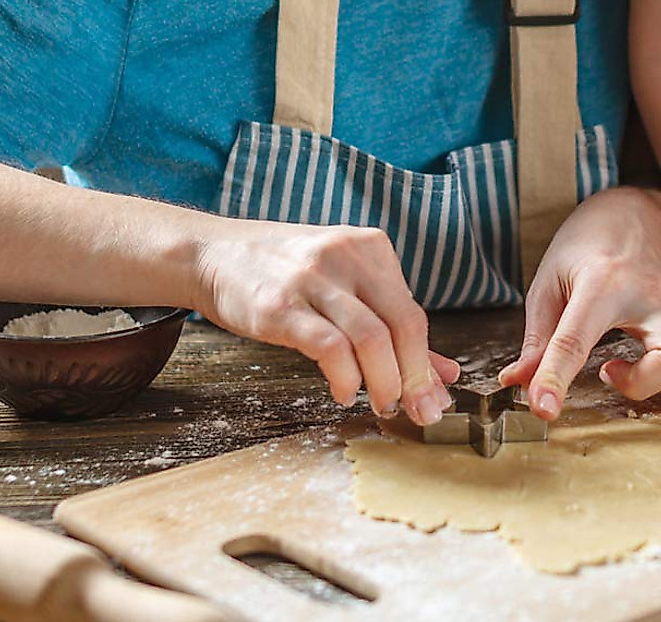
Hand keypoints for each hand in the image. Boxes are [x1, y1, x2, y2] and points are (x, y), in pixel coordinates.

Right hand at [193, 220, 457, 425]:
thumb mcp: (346, 286)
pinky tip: (344, 392)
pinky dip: (345, 378)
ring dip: (384, 382)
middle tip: (414, 412)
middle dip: (414, 379)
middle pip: (403, 325)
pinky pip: (329, 347)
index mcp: (371, 248)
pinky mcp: (280, 305)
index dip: (427, 365)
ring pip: (371, 338)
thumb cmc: (288, 275)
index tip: (432, 401)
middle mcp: (347, 256)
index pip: (414, 314)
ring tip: (380, 403)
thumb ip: (393, 326)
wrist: (216, 254)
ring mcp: (313, 278)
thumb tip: (445, 376)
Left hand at [499, 188, 660, 419]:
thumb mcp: (549, 283)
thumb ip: (537, 339)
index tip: (543, 409)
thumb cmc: (584, 245)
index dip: (555, 379)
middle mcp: (648, 295)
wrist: (629, 211)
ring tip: (640, 367)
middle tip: (607, 371)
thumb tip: (517, 383)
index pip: (576, 340)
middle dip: (645, 384)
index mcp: (600, 285)